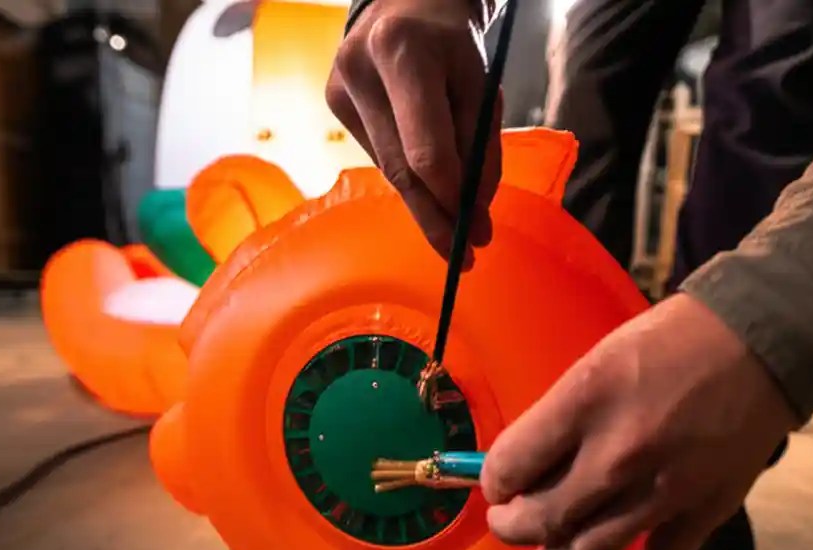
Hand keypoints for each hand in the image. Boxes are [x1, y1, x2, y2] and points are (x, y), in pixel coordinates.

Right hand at [326, 0, 500, 266]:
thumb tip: (476, 209)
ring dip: (424, 204)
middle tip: (463, 260)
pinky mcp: (332, 102)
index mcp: (404, 55)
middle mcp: (360, 72)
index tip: (477, 234)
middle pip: (401, 171)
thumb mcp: (481, 82)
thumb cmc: (452, 41)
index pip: (427, 152)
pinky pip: (378, 154)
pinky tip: (427, 185)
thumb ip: (480, 144)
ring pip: (388, 168)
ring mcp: (338, 88)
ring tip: (455, 231)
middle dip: (437, 219)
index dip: (452, 200)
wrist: (406, 0)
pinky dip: (408, 175)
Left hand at [480, 293, 797, 549]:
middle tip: (504, 525)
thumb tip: (525, 460)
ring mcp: (664, 490)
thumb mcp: (598, 360)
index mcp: (586, 402)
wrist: (761, 343)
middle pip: (543, 517)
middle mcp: (619, 453)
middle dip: (511, 528)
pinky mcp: (704, 511)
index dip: (493, 482)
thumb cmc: (671, 340)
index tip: (494, 485)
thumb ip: (560, 413)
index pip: (512, 465)